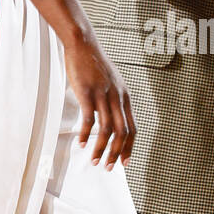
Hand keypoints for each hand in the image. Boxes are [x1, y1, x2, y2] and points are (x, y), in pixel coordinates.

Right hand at [63, 25, 136, 167]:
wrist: (84, 45)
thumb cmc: (95, 65)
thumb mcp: (112, 83)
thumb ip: (113, 100)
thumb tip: (110, 118)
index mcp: (125, 97)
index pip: (132, 128)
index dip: (129, 147)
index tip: (124, 162)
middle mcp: (117, 98)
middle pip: (122, 132)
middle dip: (117, 153)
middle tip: (110, 168)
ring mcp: (103, 95)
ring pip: (106, 129)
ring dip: (101, 148)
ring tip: (95, 161)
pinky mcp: (87, 93)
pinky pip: (89, 119)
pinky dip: (86, 135)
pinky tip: (81, 144)